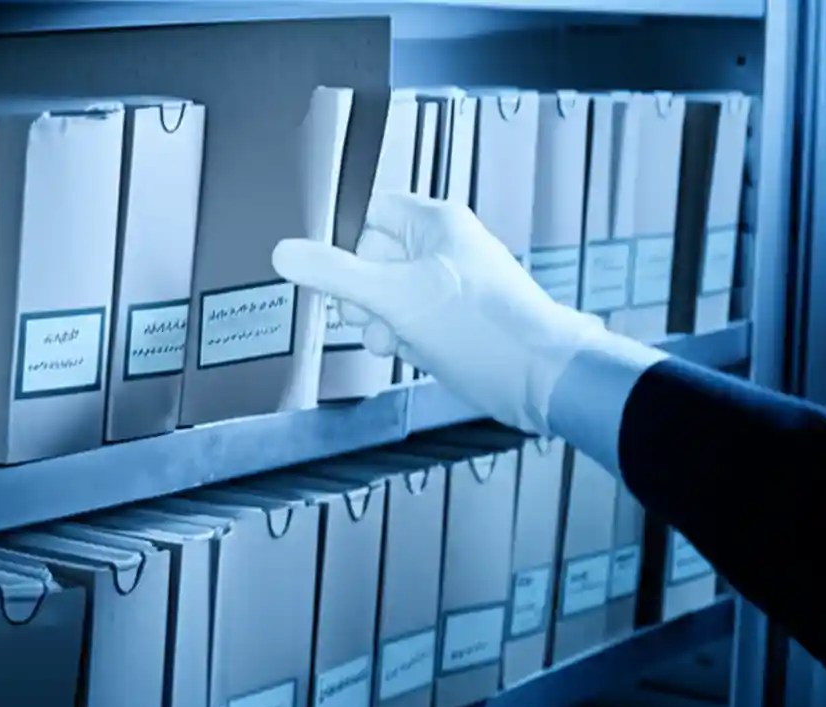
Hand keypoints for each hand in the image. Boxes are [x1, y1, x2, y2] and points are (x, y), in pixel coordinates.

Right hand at [273, 193, 607, 434]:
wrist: (541, 378)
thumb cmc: (483, 326)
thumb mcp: (395, 296)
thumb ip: (334, 273)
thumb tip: (284, 252)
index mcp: (432, 223)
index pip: (367, 210)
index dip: (340, 239)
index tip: (325, 269)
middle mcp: (438, 248)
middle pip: (368, 258)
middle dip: (360, 295)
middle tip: (369, 314)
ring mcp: (444, 285)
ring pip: (383, 296)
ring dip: (378, 323)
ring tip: (395, 339)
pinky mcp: (449, 320)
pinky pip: (404, 321)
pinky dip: (400, 339)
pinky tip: (413, 351)